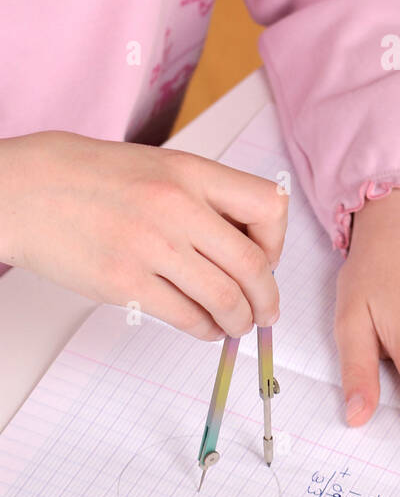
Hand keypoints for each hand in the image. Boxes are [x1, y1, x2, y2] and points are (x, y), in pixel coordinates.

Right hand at [0, 131, 286, 338]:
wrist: (25, 188)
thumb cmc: (90, 176)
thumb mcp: (159, 167)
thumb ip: (203, 198)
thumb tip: (246, 247)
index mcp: (191, 171)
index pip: (268, 206)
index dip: (277, 240)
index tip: (266, 257)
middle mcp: (177, 207)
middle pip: (253, 265)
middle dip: (267, 298)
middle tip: (265, 311)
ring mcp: (150, 247)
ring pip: (224, 298)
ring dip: (240, 321)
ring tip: (236, 325)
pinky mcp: (123, 283)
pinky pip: (185, 316)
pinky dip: (204, 329)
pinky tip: (203, 326)